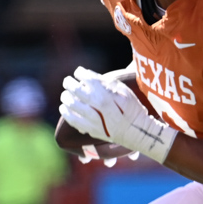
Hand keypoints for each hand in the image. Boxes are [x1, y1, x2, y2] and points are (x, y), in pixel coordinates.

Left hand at [59, 67, 176, 162]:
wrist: (137, 131)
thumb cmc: (131, 108)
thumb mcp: (123, 90)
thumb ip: (105, 82)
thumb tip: (88, 76)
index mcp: (106, 92)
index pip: (85, 77)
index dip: (80, 73)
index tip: (79, 72)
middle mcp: (97, 105)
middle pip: (75, 90)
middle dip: (69, 83)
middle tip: (68, 81)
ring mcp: (92, 119)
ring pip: (70, 104)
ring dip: (65, 97)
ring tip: (66, 95)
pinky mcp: (89, 129)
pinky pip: (72, 120)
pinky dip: (66, 113)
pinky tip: (65, 108)